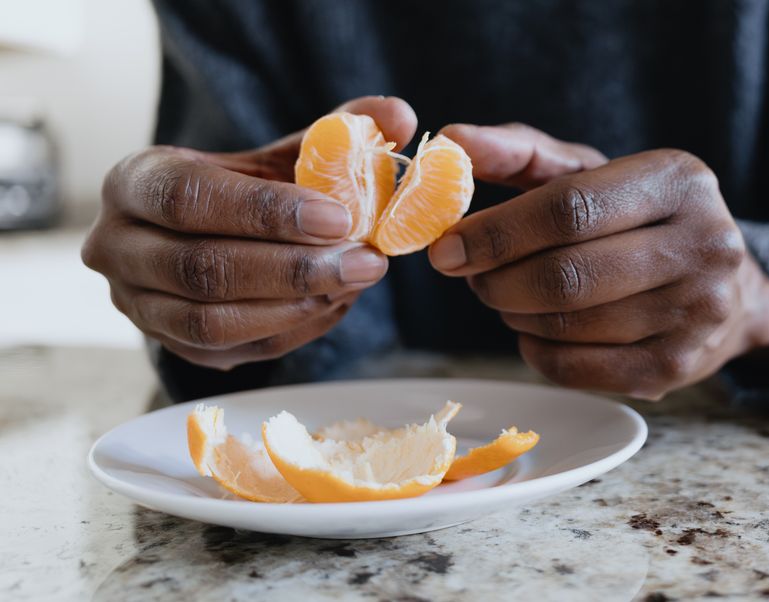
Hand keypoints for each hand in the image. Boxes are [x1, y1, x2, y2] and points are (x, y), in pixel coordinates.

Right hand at [82, 96, 416, 369]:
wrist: (214, 234)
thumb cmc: (249, 188)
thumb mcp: (284, 153)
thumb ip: (339, 131)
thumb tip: (401, 117)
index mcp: (135, 182)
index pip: (190, 198)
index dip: (265, 211)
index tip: (339, 217)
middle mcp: (116, 246)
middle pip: (202, 269)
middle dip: (294, 270)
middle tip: (367, 261)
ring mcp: (138, 305)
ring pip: (212, 322)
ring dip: (297, 307)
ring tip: (357, 282)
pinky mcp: (171, 347)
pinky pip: (235, 351)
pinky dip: (293, 330)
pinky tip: (336, 303)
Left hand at [433, 124, 768, 398]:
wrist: (730, 290)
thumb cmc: (641, 221)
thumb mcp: (593, 173)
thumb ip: (522, 153)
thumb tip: (452, 140)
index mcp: (678, 180)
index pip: (569, 209)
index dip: (496, 232)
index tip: (447, 247)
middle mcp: (703, 243)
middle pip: (566, 275)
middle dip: (498, 281)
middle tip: (474, 279)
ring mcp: (697, 310)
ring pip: (569, 325)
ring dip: (515, 316)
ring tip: (510, 299)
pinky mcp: (679, 365)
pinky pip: (577, 369)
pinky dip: (537, 353)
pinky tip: (536, 333)